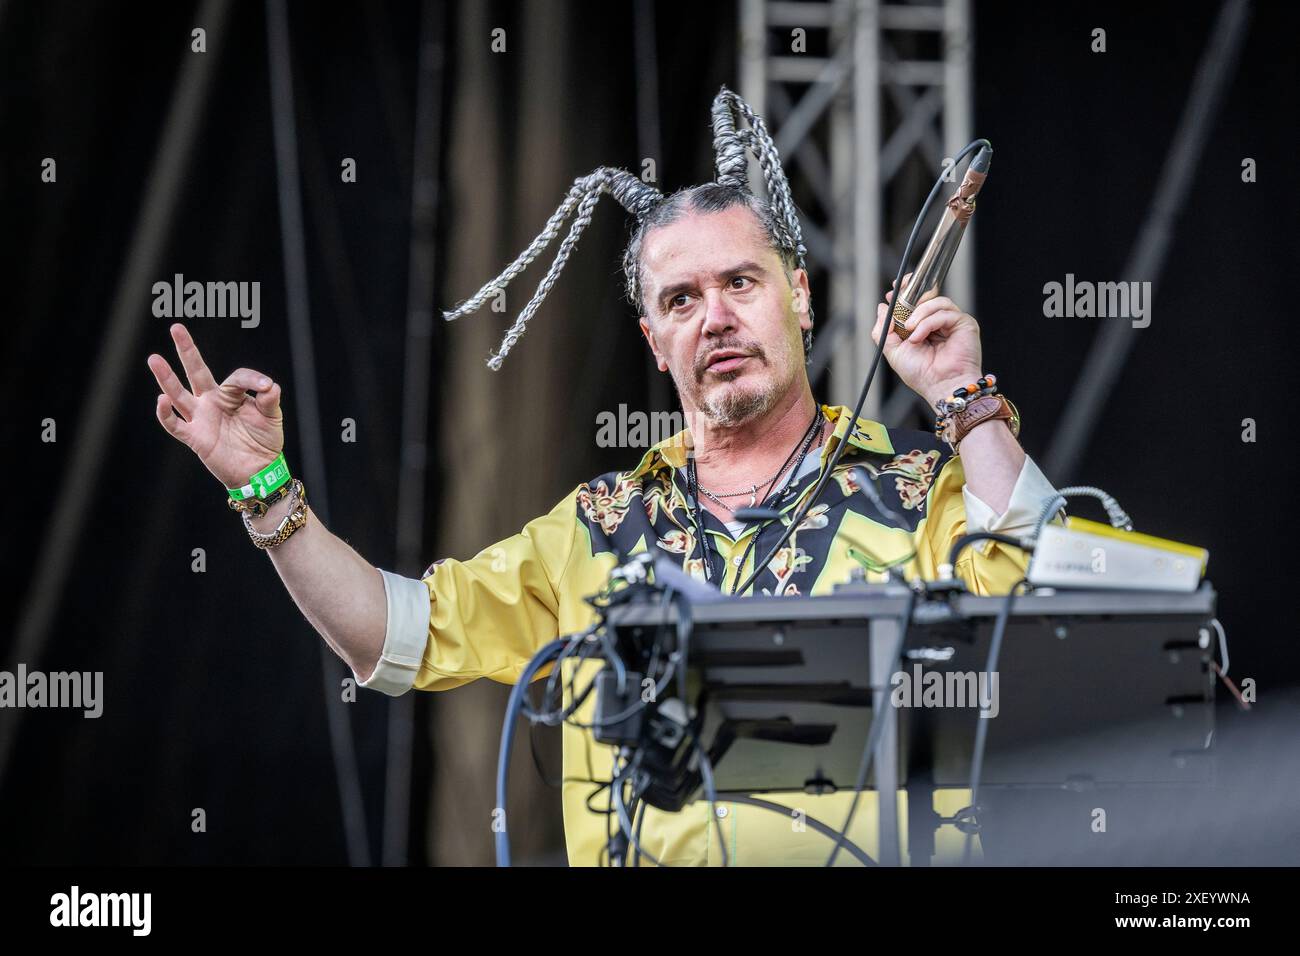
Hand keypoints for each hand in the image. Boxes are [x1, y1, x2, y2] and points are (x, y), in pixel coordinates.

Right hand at [147, 323, 283, 488]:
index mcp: (231, 395)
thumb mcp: (272, 417)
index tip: (266, 388)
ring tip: (154, 359)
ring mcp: (201, 418)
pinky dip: (166, 413)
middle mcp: (212, 402)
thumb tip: (268, 385)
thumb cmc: (265, 441)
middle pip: (196, 372)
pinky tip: (161, 399)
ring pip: (178, 394)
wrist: (259, 470)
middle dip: (187, 350)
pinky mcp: (195, 437)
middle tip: (176, 327)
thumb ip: (269, 399)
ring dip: (166, 378)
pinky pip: (174, 424)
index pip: (236, 377)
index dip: (252, 379)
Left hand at [871, 275, 983, 405]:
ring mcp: (952, 322)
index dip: (904, 293)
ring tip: (910, 330)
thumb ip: (884, 331)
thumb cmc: (921, 374)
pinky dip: (928, 323)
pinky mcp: (964, 323)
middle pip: (927, 296)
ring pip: (935, 301)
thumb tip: (882, 307)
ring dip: (918, 314)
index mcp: (922, 327)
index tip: (891, 294)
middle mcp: (938, 322)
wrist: (940, 387)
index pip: (916, 302)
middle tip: (898, 298)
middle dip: (911, 294)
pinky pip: (944, 312)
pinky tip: (919, 337)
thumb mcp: (894, 351)